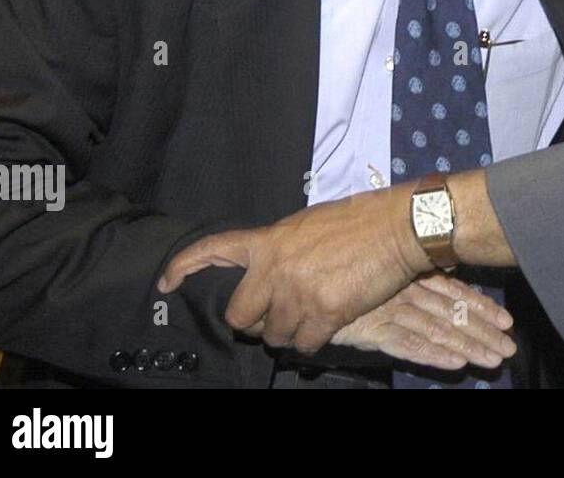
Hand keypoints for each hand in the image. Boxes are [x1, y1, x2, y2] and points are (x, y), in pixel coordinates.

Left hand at [158, 184, 428, 353]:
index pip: (214, 250)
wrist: (397, 227)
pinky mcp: (325, 313)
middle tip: (274, 317)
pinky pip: (304, 344)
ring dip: (289, 332)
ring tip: (309, 316)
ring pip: (273, 336)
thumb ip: (283, 249)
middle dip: (255, 322)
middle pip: (240, 316)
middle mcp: (276, 269)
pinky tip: (328, 324)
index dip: (184, 267)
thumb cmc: (359, 220)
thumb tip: (273, 269)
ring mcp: (298, 293)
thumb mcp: (309, 224)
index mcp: (269, 242)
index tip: (165, 283)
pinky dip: (314, 340)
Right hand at [332, 273, 515, 370]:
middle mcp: (405, 290)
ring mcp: (389, 309)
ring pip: (437, 330)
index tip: (505, 321)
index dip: (480, 306)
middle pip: (452, 313)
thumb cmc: (337, 257)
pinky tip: (454, 363)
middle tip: (508, 349)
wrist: (297, 264)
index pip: (453, 291)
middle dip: (482, 332)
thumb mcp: (376, 260)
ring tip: (493, 359)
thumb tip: (435, 271)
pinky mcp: (371, 330)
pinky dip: (432, 354)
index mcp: (409, 271)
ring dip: (467, 347)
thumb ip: (402, 269)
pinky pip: (407, 344)